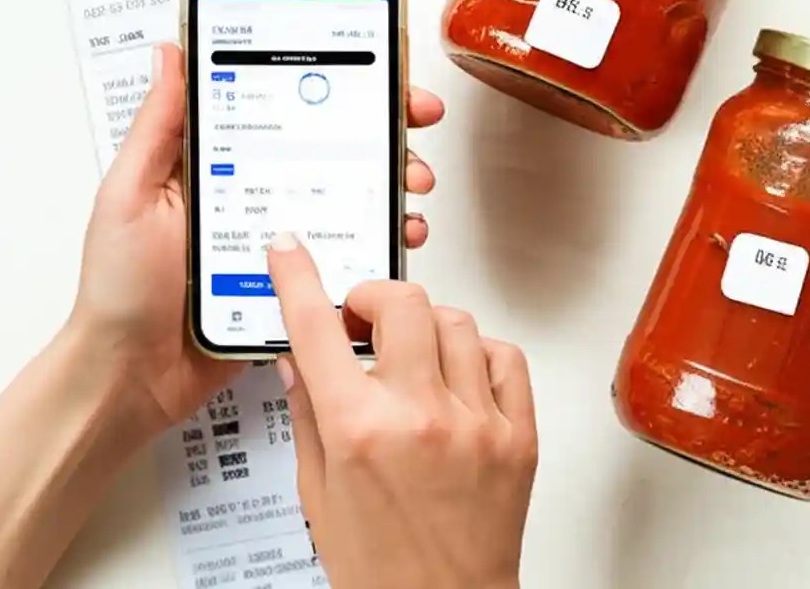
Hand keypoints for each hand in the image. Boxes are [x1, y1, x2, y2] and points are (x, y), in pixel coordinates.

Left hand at [67, 44, 445, 434]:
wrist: (131, 377)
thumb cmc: (119, 289)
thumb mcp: (130, 195)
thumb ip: (158, 129)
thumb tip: (170, 55)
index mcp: (220, 165)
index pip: (286, 109)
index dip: (334, 84)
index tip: (378, 70)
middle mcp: (256, 197)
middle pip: (332, 150)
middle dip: (384, 130)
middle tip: (414, 123)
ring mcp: (282, 242)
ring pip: (352, 202)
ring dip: (393, 186)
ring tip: (412, 187)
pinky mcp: (298, 286)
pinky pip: (348, 259)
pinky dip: (381, 245)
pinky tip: (399, 238)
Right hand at [267, 234, 538, 588]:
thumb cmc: (380, 568)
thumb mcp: (318, 493)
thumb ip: (309, 415)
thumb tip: (300, 357)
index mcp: (358, 431)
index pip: (318, 328)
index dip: (298, 278)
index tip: (290, 252)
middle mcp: (421, 417)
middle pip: (402, 301)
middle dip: (372, 298)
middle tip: (360, 321)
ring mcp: (477, 422)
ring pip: (456, 320)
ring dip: (425, 325)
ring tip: (411, 356)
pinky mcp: (518, 434)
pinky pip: (504, 357)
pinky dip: (478, 353)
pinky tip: (458, 377)